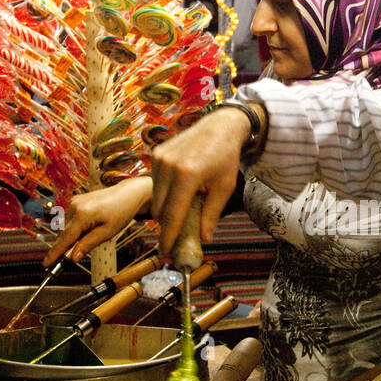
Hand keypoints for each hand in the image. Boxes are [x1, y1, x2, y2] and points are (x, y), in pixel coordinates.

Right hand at [43, 176, 152, 265]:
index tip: (46, 264)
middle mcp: (74, 206)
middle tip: (74, 256)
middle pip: (65, 234)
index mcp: (82, 214)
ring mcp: (74, 202)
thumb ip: (88, 245)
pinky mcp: (76, 201)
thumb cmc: (121, 212)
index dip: (55, 253)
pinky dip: (77, 227)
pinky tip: (92, 226)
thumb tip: (72, 257)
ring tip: (95, 232)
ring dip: (75, 236)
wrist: (128, 194)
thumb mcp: (107, 233)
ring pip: (68, 227)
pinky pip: (72, 220)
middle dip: (68, 246)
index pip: (65, 239)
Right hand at [150, 108, 250, 256]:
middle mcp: (168, 166)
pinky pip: (155, 183)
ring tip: (182, 213)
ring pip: (155, 198)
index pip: (172, 215)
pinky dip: (164, 194)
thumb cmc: (225, 157)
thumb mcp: (224, 188)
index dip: (168, 238)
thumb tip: (204, 240)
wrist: (219, 126)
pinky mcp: (156, 154)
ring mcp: (159, 158)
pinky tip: (179, 193)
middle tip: (176, 240)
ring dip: (165, 210)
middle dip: (167, 227)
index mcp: (187, 175)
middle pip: (160, 210)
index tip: (166, 254)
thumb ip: (211, 215)